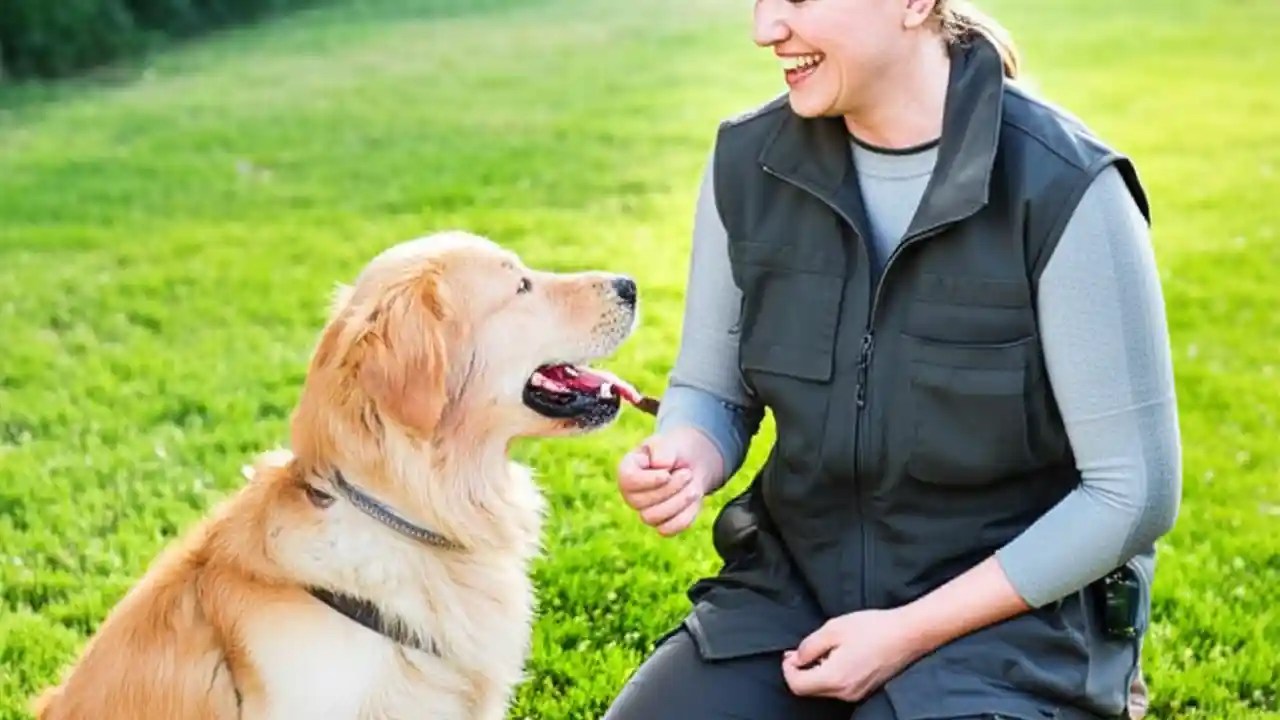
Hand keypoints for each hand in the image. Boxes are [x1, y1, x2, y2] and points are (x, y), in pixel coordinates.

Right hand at [616, 427, 723, 535]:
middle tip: (687, 473)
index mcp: (627, 471)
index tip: (668, 474)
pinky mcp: (662, 525)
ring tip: (693, 486)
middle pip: (643, 503)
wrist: (688, 466)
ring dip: (679, 501)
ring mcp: (645, 512)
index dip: (650, 480)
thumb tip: (660, 465)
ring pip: (654, 518)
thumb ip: (662, 449)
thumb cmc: (672, 453)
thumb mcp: (666, 444)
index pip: (628, 481)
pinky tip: (693, 499)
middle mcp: (631, 495)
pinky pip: (669, 529)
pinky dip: (686, 514)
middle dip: (671, 488)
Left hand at [781, 609, 927, 701]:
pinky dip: (830, 675)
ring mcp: (856, 694)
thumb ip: (809, 646)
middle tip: (799, 651)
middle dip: (800, 671)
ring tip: (822, 650)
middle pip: (809, 690)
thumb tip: (796, 658)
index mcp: (834, 677)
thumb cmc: (873, 628)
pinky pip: (838, 688)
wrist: (908, 635)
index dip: (788, 669)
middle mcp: (844, 692)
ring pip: (823, 690)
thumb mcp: (833, 629)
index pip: (797, 685)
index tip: (789, 654)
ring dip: (815, 673)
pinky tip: (837, 656)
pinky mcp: (864, 690)